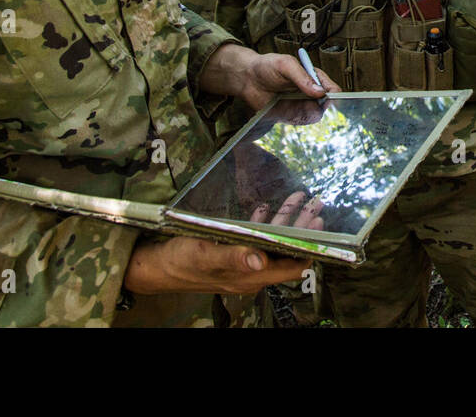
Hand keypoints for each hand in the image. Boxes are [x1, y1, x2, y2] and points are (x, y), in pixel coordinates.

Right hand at [124, 191, 324, 296]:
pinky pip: (254, 237)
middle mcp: (251, 271)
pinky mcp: (231, 252)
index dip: (309, 248)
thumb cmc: (180, 261)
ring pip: (272, 241)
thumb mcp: (207, 255)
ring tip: (299, 198)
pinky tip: (266, 207)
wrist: (154, 265)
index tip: (321, 227)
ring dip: (286, 220)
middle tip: (317, 205)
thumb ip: (234, 257)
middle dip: (303, 228)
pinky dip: (263, 221)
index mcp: (251, 276)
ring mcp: (242, 262)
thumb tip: (260, 260)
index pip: (291, 266)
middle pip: (286, 250)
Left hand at [199, 43, 336, 117]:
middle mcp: (311, 92)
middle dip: (321, 108)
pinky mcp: (291, 115)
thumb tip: (319, 92)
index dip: (334, 95)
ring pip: (314, 116)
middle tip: (310, 104)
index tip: (327, 98)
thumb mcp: (285, 65)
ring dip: (306, 114)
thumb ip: (302, 77)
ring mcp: (302, 105)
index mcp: (314, 77)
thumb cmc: (267, 66)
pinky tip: (283, 111)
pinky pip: (300, 122)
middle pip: (327, 105)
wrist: (248, 78)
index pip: (332, 88)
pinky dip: (296, 119)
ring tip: (289, 104)